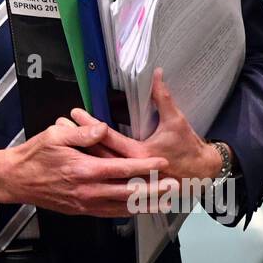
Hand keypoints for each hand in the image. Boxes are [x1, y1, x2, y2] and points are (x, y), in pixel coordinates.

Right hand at [0, 115, 169, 218]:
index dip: (144, 167)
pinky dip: (126, 212)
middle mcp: (88, 191)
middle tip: (173, 186)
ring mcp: (85, 203)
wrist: (15, 180)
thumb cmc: (34, 156)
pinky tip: (136, 208)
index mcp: (84, 170)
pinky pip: (109, 213)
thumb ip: (82, 133)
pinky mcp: (80, 210)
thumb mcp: (55, 136)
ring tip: (164, 202)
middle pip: (128, 193)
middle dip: (153, 190)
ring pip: (121, 208)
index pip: (122, 169)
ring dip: (144, 205)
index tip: (161, 163)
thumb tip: (103, 128)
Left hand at [68, 67, 222, 188]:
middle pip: (98, 154)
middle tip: (60, 125)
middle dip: (78, 139)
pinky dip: (92, 171)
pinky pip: (107, 180)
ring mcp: (131, 180)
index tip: (75, 113)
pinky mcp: (131, 187)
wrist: (202, 175)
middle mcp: (133, 169)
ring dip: (81, 154)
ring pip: (99, 169)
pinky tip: (78, 161)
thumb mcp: (176, 121)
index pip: (109, 137)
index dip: (91, 124)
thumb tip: (156, 75)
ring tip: (63, 140)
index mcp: (141, 153)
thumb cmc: (189, 148)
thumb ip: (162, 98)